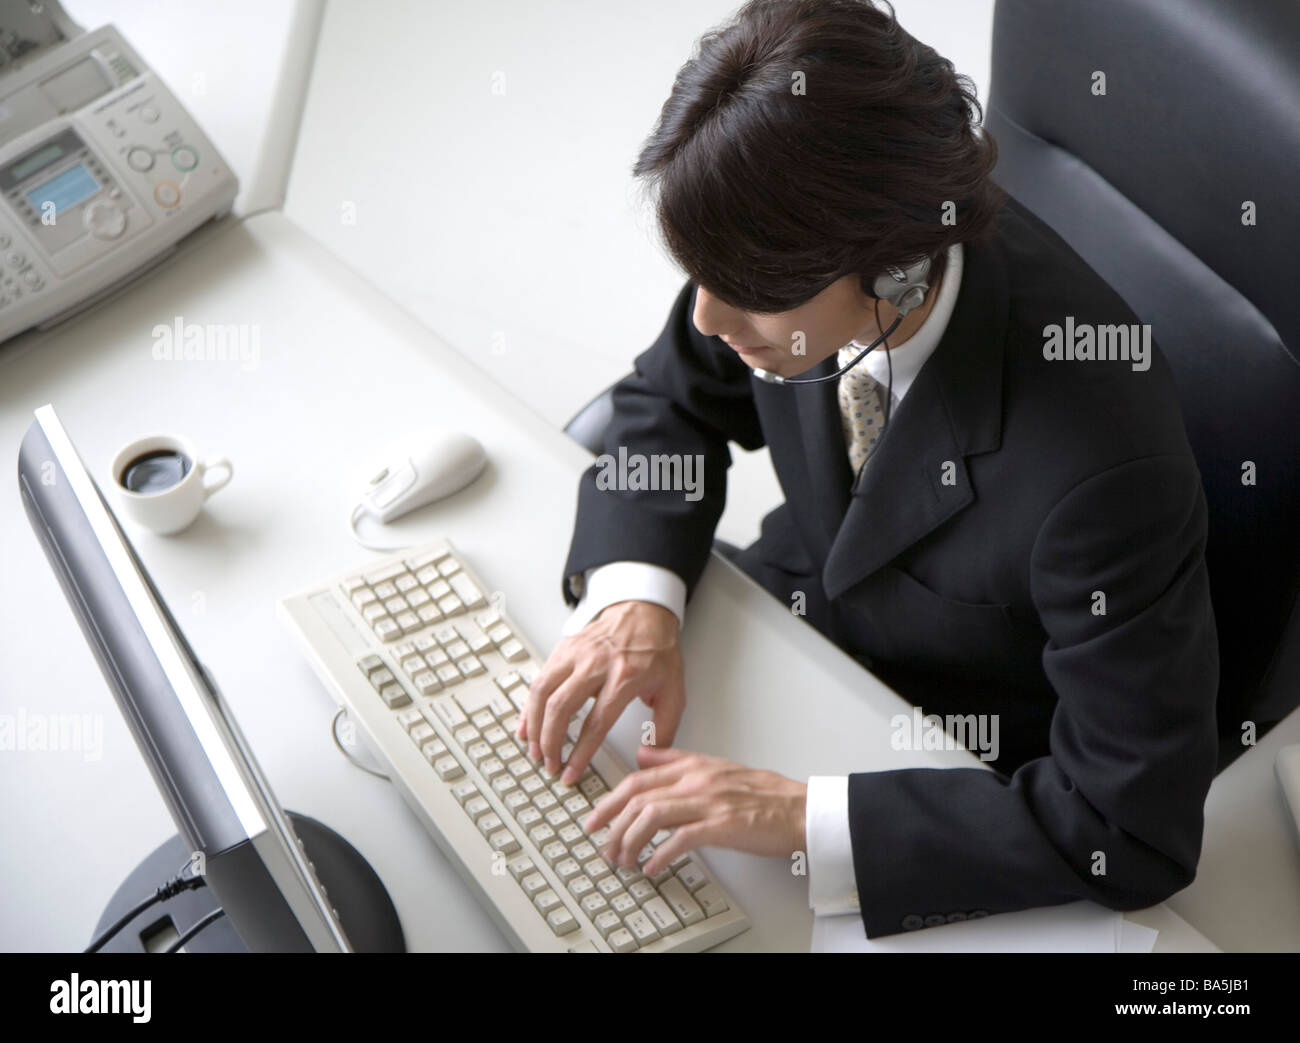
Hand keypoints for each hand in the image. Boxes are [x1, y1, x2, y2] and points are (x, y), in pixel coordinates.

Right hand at [517, 600, 683, 784]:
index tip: (571, 773)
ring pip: (542, 692)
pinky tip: (526, 724)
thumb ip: (664, 728)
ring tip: (534, 750)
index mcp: (625, 677)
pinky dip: (529, 706)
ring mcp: (576, 654)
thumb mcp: (673, 690)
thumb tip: (648, 757)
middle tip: (550, 765)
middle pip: (561, 707)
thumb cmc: (657, 651)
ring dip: (534, 725)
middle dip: (550, 742)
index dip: (580, 753)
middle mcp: (596, 664)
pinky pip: (538, 679)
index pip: (596, 722)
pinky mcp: (562, 649)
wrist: (644, 612)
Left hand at [583, 745, 807, 875]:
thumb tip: (642, 753)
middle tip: (601, 844)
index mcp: (692, 766)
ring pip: (652, 817)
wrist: (798, 809)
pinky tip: (652, 866)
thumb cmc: (762, 793)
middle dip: (612, 823)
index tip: (595, 818)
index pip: (638, 779)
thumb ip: (674, 760)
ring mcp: (708, 803)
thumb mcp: (714, 766)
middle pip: (638, 798)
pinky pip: (681, 839)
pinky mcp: (722, 826)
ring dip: (631, 842)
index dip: (610, 799)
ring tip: (624, 860)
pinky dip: (661, 854)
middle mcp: (696, 781)